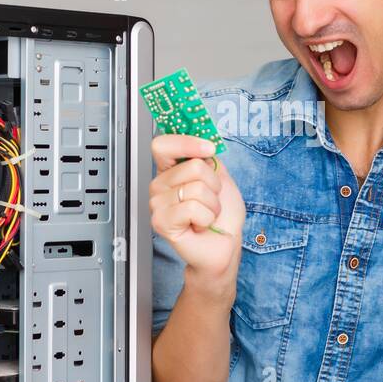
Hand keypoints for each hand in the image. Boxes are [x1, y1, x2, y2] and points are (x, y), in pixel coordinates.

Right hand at [149, 135, 245, 285]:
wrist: (224, 244)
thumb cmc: (222, 215)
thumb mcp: (221, 177)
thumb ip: (208, 156)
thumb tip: (203, 136)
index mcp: (171, 171)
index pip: (163, 144)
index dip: (187, 142)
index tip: (209, 149)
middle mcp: (160, 185)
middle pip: (193, 166)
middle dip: (213, 185)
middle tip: (210, 201)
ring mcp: (158, 204)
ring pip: (196, 188)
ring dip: (212, 204)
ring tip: (206, 214)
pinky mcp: (161, 222)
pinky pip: (192, 207)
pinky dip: (206, 217)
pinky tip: (200, 225)